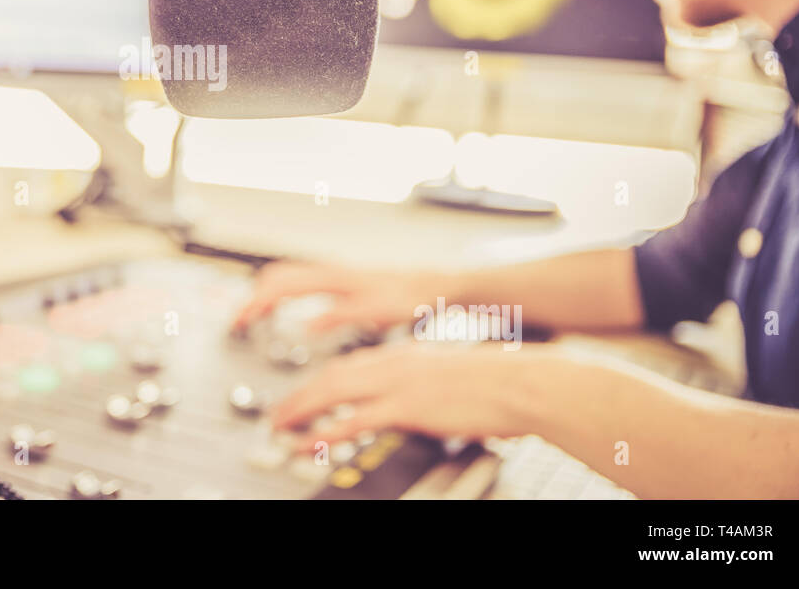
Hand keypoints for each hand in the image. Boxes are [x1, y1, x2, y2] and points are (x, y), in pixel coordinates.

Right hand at [232, 260, 429, 333]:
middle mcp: (327, 272)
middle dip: (251, 298)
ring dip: (263, 295)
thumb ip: (339, 317)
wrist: (429, 284)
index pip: (280, 284)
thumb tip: (305, 326)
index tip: (241, 321)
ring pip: (284, 277)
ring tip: (251, 319)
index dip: (255, 302)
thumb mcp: (376, 312)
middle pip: (275, 276)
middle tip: (238, 323)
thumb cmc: (407, 296)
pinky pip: (296, 282)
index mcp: (332, 279)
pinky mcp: (335, 281)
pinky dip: (279, 295)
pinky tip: (280, 312)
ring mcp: (330, 274)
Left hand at [271, 340, 547, 447]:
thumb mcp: (449, 378)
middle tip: (279, 415)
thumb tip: (412, 405)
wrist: (519, 383)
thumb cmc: (495, 384)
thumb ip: (424, 387)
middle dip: (300, 395)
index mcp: (403, 355)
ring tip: (282, 427)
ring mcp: (397, 383)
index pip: (349, 365)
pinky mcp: (406, 405)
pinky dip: (328, 430)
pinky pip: (356, 420)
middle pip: (331, 376)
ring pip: (334, 392)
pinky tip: (311, 441)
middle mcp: (393, 363)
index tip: (304, 395)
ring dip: (303, 409)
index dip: (320, 380)